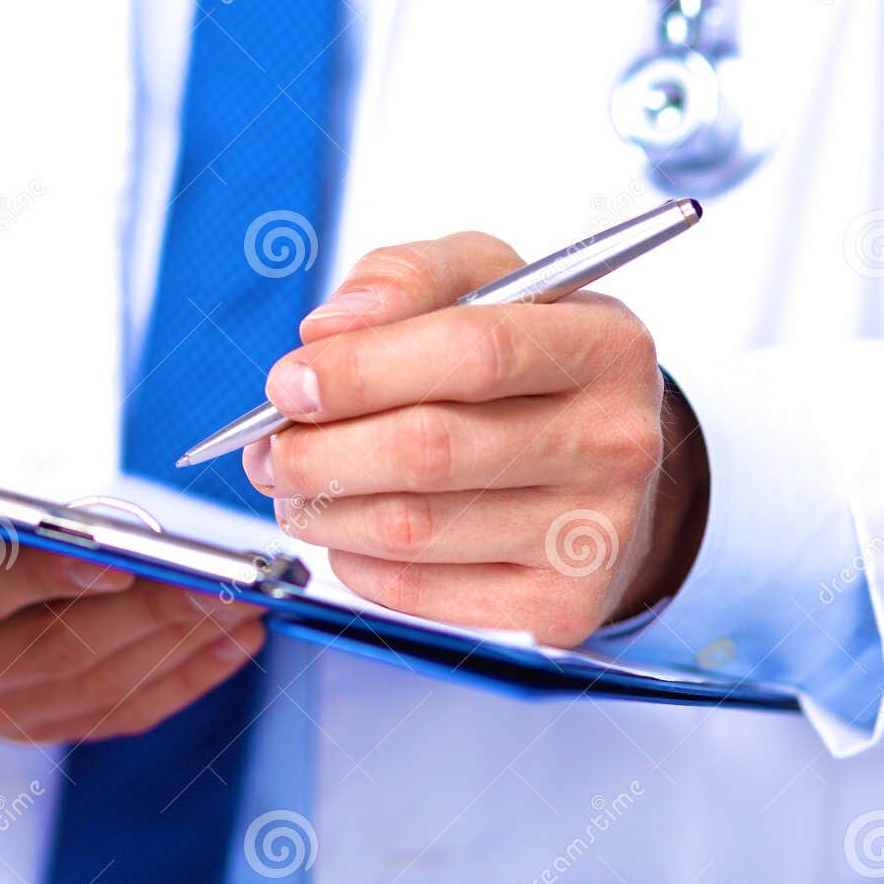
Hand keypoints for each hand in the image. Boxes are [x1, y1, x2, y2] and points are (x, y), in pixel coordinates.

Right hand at [0, 417, 265, 743]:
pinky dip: (179, 682)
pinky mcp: (30, 720)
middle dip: (145, 613)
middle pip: (52, 646)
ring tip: (245, 604)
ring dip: (177, 647)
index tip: (112, 559)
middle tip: (223, 579)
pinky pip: (112, 711)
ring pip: (95, 684)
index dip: (38, 579)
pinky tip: (233, 645)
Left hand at [242, 232, 708, 646]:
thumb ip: (407, 277)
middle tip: (269, 447)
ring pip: (410, 529)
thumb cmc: (527, 362)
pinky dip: (353, 561)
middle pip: (429, 450)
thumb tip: (327, 330)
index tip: (288, 382)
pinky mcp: (559, 606)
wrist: (603, 462)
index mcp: (604, 345)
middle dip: (318, 451)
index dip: (359, 369)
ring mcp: (591, 535)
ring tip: (293, 485)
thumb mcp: (486, 281)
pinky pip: (416, 590)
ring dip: (321, 509)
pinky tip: (348, 530)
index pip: (472, 352)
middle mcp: (614, 442)